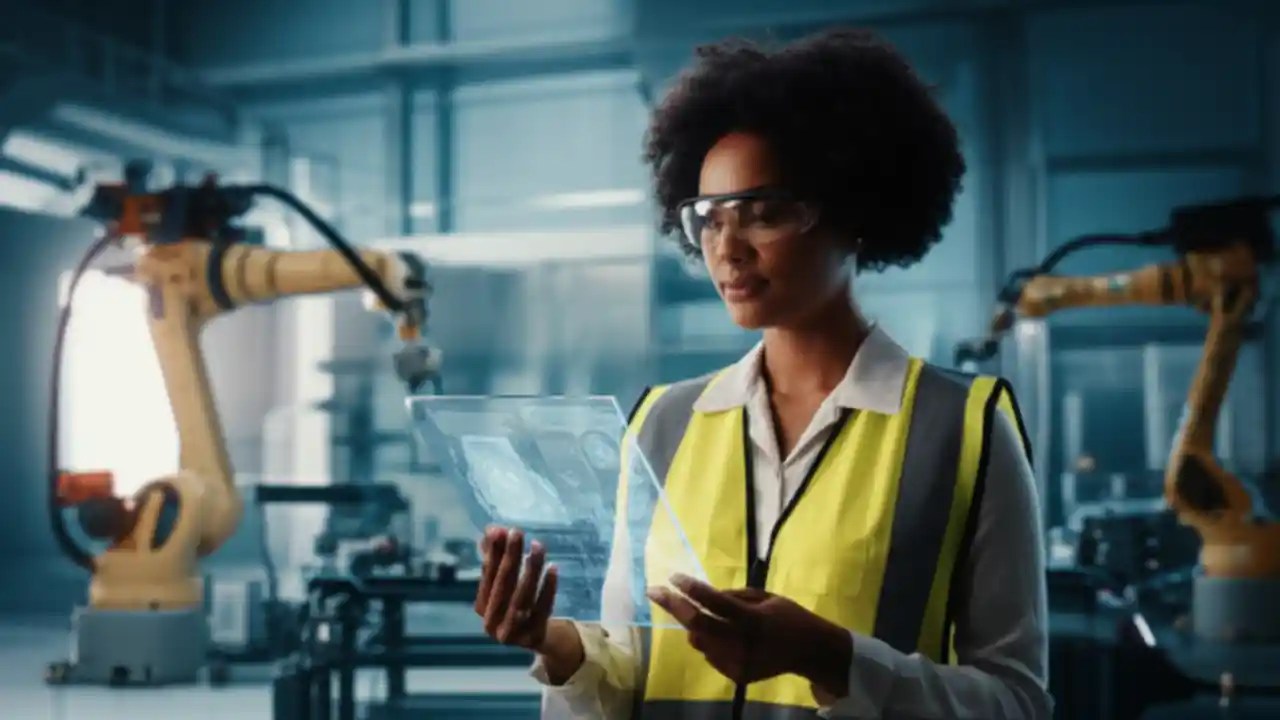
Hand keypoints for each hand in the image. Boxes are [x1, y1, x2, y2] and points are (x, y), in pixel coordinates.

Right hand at [475, 526, 557, 649]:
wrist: (536, 637)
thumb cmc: (517, 602)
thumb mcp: (505, 582)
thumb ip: (496, 557)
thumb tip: (492, 529)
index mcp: (482, 607)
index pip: (487, 576)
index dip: (493, 553)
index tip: (501, 530)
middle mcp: (492, 623)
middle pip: (504, 586)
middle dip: (510, 557)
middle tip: (517, 533)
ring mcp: (512, 633)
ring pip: (522, 598)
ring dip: (530, 570)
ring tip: (538, 546)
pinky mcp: (533, 638)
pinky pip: (542, 609)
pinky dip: (548, 588)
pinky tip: (553, 567)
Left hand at [646, 574, 851, 695]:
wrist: (809, 652)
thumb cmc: (788, 616)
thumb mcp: (765, 596)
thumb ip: (733, 596)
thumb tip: (702, 597)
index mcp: (753, 619)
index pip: (715, 602)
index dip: (691, 589)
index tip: (673, 577)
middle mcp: (743, 643)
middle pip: (697, 625)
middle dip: (673, 606)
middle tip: (654, 591)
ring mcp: (737, 663)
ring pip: (699, 641)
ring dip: (696, 626)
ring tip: (713, 619)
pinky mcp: (735, 675)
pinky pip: (710, 654)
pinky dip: (711, 642)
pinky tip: (730, 638)